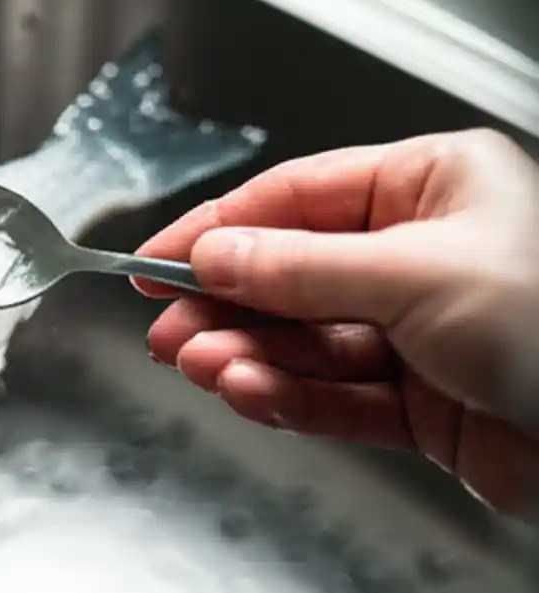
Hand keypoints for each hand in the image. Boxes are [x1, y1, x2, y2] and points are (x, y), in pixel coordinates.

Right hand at [132, 128, 538, 514]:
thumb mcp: (415, 275)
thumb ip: (300, 269)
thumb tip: (216, 254)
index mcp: (434, 189)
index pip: (298, 199)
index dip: (220, 229)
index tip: (159, 258)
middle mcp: (423, 255)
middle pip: (294, 276)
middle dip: (228, 306)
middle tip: (169, 327)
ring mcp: (421, 332)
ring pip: (309, 341)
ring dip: (250, 355)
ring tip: (202, 364)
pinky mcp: (422, 403)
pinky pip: (337, 395)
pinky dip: (289, 396)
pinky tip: (249, 392)